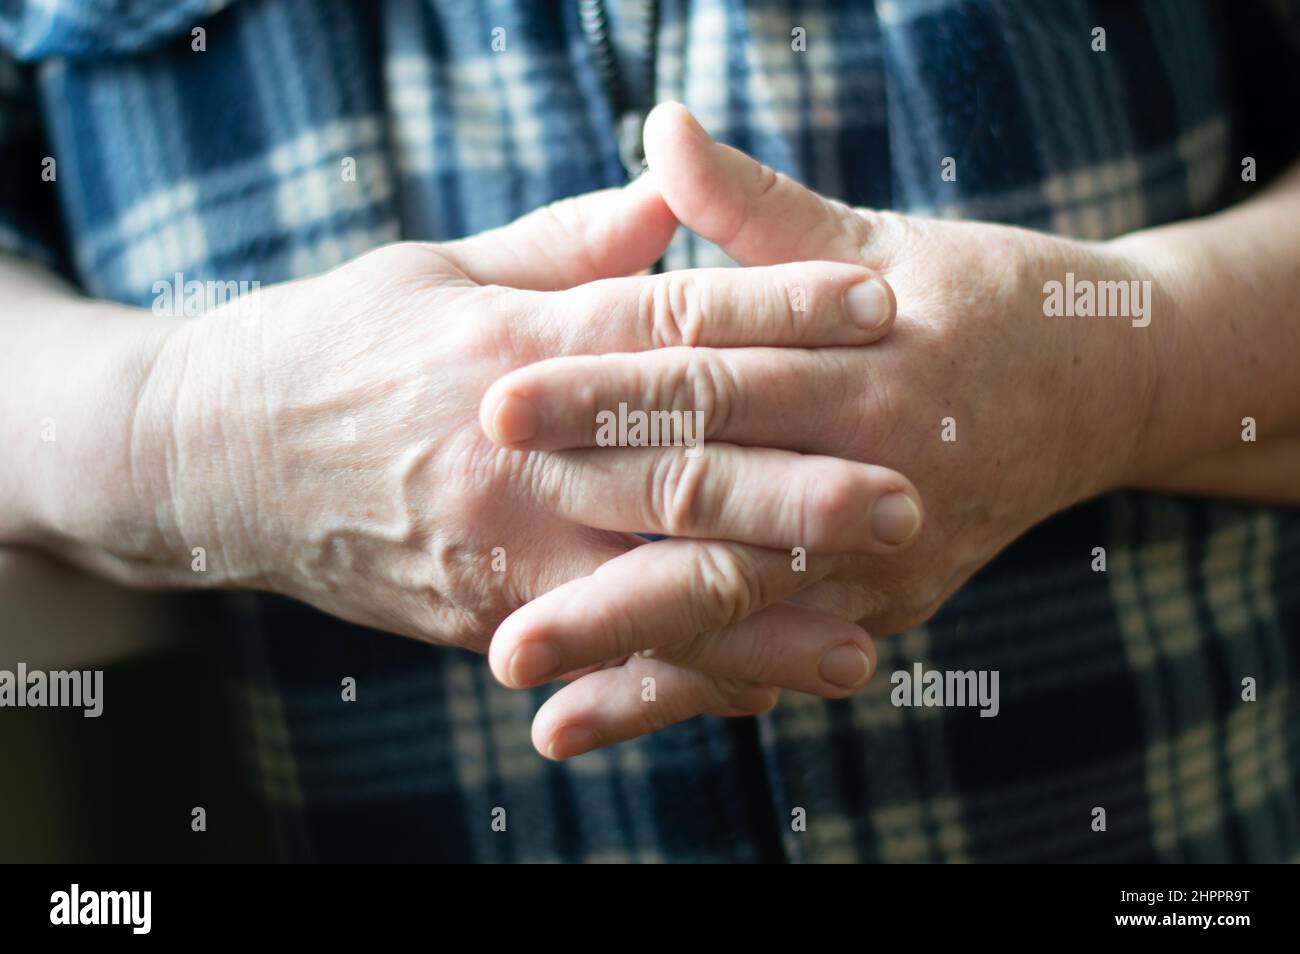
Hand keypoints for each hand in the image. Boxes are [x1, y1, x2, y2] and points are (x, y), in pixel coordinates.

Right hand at [106, 176, 913, 674]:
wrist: (216, 457)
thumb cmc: (339, 345)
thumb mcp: (440, 270)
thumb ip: (562, 244)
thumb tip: (664, 193)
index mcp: (511, 341)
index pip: (667, 320)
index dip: (777, 306)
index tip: (878, 301)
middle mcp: (512, 448)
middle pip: (678, 463)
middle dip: (799, 483)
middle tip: (909, 494)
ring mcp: (496, 543)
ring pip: (649, 577)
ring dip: (761, 611)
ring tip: (861, 634)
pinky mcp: (481, 612)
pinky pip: (597, 650)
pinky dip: (679, 677)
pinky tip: (758, 691)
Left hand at [487, 104, 1161, 752]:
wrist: (1105, 383)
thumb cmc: (976, 297)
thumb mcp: (873, 240)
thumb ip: (757, 204)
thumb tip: (660, 126)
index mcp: (861, 364)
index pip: (707, 377)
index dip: (601, 389)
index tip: (497, 403)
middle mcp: (872, 470)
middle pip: (713, 511)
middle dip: (598, 554)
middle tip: (491, 591)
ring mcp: (885, 555)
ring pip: (740, 606)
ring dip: (631, 650)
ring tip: (528, 688)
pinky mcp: (887, 606)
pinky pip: (777, 655)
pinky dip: (690, 689)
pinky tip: (600, 720)